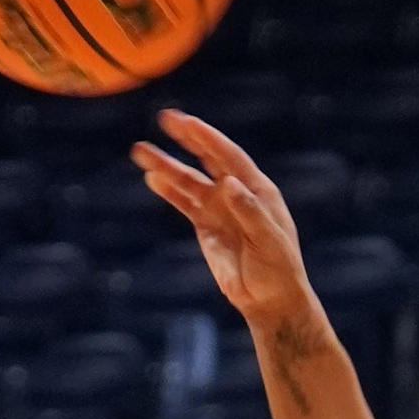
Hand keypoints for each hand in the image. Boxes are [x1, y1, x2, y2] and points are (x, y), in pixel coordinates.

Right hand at [134, 112, 319, 334]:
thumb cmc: (278, 270)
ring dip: (166, 165)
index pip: (229, 157)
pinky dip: (169, 191)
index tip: (187, 123)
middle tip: (164, 118)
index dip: (208, 139)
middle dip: (186, 139)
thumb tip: (228, 182)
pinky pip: (184, 203)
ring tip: (140, 150)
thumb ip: (250, 211)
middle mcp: (236, 192)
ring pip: (188, 180)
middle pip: (207, 159)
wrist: (270, 301)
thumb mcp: (269, 240)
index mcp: (257, 189)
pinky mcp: (205, 226)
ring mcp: (219, 208)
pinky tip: (152, 178)